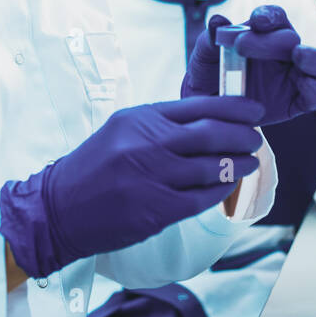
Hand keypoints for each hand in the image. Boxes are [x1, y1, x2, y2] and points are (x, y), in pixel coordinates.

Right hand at [0, 96, 265, 278]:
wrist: (58, 208)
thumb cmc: (93, 168)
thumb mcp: (122, 131)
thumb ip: (161, 124)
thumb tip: (209, 119)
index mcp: (140, 119)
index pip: (199, 106)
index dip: (234, 107)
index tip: (255, 110)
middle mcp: (146, 144)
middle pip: (211, 133)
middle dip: (242, 134)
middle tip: (257, 137)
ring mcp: (151, 177)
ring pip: (212, 167)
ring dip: (238, 164)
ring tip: (250, 162)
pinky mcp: (155, 210)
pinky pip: (201, 198)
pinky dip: (221, 191)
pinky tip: (229, 186)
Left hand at [181, 5, 315, 123]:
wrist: (208, 108)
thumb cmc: (208, 73)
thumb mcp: (204, 55)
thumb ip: (210, 39)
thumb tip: (217, 20)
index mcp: (263, 32)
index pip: (273, 17)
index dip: (268, 16)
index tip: (256, 22)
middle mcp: (283, 51)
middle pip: (291, 38)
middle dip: (272, 41)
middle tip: (242, 46)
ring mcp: (292, 76)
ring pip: (314, 63)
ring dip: (310, 57)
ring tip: (299, 56)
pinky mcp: (296, 102)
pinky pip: (314, 97)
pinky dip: (314, 91)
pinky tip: (306, 86)